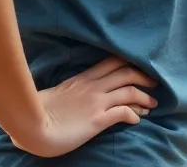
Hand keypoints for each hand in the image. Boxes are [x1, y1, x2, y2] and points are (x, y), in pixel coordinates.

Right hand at [12, 56, 158, 157]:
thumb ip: (73, 89)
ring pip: (129, 91)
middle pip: (125, 72)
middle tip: (154, 83)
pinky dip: (134, 115)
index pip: (111, 62)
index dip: (129, 63)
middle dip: (143, 76)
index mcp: (82, 78)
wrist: (31, 125)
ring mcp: (95, 102)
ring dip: (144, 97)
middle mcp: (92, 86)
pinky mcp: (97, 120)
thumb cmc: (40, 111)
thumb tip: (80, 93)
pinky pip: (122, 112)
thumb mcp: (59, 92)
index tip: (140, 68)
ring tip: (152, 104)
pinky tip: (137, 120)